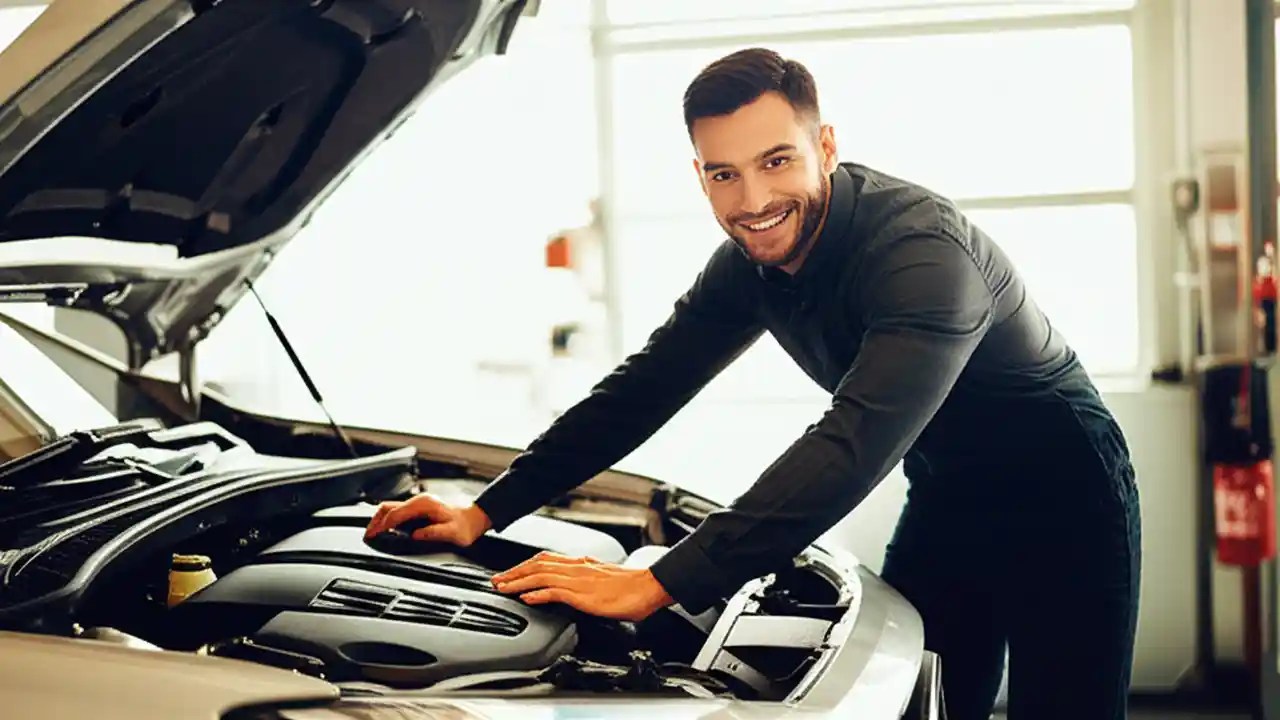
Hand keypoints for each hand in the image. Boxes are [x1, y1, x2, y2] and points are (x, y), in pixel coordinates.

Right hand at [363, 494, 491, 546]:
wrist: (475, 518)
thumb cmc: (466, 526)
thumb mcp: (454, 533)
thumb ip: (434, 533)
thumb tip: (416, 536)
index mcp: (424, 505)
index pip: (395, 514)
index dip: (382, 526)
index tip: (373, 537)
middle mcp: (419, 501)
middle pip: (387, 508)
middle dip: (374, 522)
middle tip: (367, 537)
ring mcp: (418, 503)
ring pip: (390, 508)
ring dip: (379, 520)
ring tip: (372, 534)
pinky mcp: (419, 508)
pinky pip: (397, 511)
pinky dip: (387, 519)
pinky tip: (385, 530)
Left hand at [491, 551, 673, 621]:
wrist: (649, 587)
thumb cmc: (631, 586)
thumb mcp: (603, 579)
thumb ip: (586, 580)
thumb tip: (574, 587)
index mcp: (581, 563)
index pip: (546, 559)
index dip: (525, 565)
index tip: (511, 572)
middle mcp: (577, 567)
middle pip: (537, 565)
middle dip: (514, 572)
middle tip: (497, 580)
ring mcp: (579, 580)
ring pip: (541, 576)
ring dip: (518, 581)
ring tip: (503, 588)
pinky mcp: (583, 594)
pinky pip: (554, 591)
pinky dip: (537, 593)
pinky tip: (527, 598)